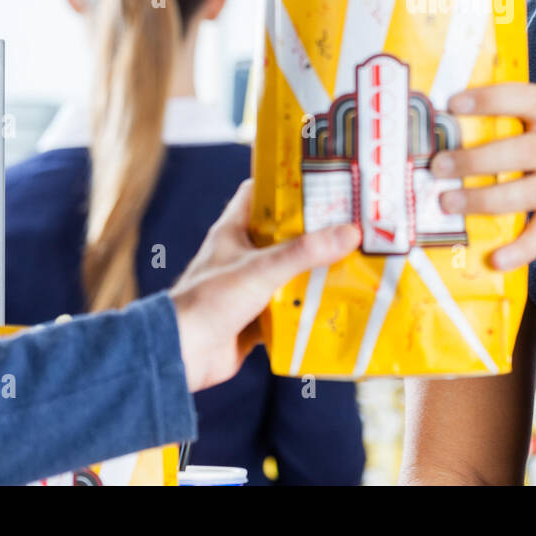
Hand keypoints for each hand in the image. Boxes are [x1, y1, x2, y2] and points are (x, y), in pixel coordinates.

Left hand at [169, 179, 359, 391]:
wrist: (183, 355)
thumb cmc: (210, 301)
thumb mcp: (262, 268)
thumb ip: (305, 252)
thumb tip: (351, 232)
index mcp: (233, 231)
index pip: (259, 193)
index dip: (286, 183)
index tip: (321, 181)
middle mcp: (240, 256)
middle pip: (282, 234)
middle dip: (313, 231)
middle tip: (349, 223)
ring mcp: (247, 288)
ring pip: (287, 273)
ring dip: (314, 272)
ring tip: (352, 262)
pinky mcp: (253, 318)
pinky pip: (287, 308)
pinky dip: (307, 308)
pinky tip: (334, 305)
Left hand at [430, 83, 535, 270]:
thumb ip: (518, 117)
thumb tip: (455, 122)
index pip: (520, 99)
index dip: (486, 99)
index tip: (453, 104)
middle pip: (510, 153)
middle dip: (469, 161)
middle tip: (438, 166)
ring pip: (516, 195)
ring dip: (476, 201)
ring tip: (447, 202)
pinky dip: (517, 252)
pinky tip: (494, 258)